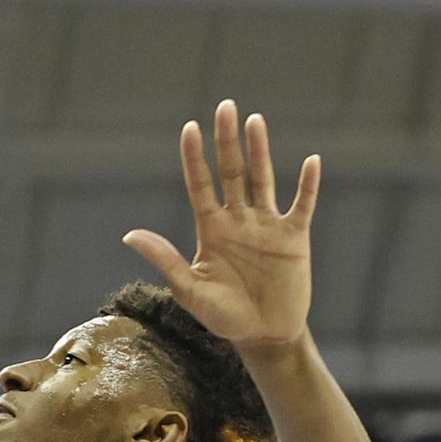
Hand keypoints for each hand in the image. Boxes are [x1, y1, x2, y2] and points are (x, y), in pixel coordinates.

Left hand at [122, 99, 319, 349]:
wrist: (264, 335)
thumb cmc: (223, 316)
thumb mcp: (189, 289)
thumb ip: (164, 259)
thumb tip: (129, 235)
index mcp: (211, 228)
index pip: (200, 184)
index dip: (195, 158)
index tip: (189, 128)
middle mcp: (238, 220)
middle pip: (232, 172)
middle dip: (227, 140)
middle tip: (224, 106)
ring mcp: (267, 226)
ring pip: (263, 180)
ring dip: (260, 151)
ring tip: (255, 120)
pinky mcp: (294, 238)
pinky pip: (303, 206)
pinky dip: (308, 186)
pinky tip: (312, 161)